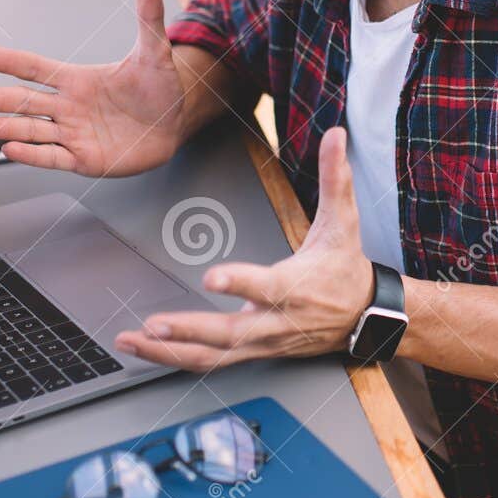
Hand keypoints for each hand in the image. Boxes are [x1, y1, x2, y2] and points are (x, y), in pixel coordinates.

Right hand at [0, 0, 186, 176]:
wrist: (175, 123)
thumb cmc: (159, 89)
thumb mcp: (154, 52)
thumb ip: (147, 17)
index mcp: (77, 80)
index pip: (35, 68)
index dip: (9, 62)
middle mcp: (69, 107)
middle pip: (26, 102)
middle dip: (0, 101)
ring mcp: (74, 134)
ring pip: (32, 130)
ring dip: (6, 128)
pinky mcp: (85, 159)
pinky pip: (53, 157)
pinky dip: (32, 154)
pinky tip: (12, 150)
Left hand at [115, 127, 376, 369]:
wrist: (363, 317)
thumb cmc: (345, 268)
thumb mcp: (343, 221)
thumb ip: (336, 177)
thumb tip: (336, 135)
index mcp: (295, 286)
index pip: (266, 286)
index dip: (240, 282)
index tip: (212, 277)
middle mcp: (276, 321)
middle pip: (231, 332)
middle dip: (191, 330)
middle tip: (154, 324)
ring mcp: (262, 342)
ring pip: (214, 356)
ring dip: (170, 352)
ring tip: (133, 340)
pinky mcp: (252, 352)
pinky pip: (211, 362)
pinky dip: (175, 358)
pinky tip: (147, 349)